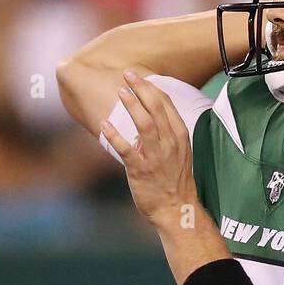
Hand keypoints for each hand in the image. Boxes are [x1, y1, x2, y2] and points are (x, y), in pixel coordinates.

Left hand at [101, 69, 196, 224]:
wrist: (177, 210)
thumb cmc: (175, 181)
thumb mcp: (179, 153)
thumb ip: (167, 134)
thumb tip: (150, 116)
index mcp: (179, 137)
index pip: (167, 106)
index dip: (153, 89)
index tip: (141, 78)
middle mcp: (170, 144)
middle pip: (157, 109)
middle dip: (142, 89)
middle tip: (128, 74)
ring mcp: (156, 157)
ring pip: (145, 125)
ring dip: (132, 106)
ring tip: (121, 92)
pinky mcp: (141, 171)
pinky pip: (126, 150)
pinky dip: (114, 135)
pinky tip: (104, 124)